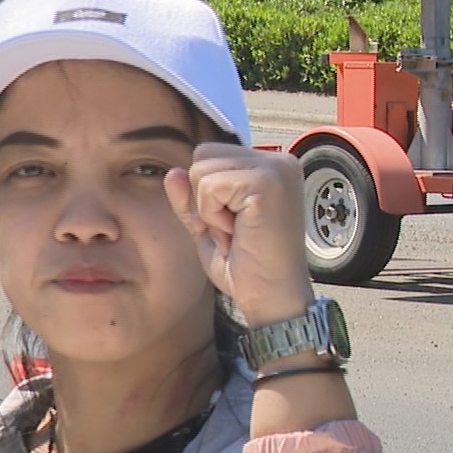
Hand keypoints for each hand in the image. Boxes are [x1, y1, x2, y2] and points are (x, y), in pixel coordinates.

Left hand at [166, 144, 315, 326]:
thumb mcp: (209, 226)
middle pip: (203, 154)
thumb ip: (191, 198)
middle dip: (204, 198)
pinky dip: (213, 216)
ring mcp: (275, 169)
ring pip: (202, 168)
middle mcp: (278, 160)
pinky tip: (238, 234)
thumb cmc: (247, 267)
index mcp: (270, 166)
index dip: (206, 194)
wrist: (271, 298)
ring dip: (209, 209)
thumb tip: (174, 172)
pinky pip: (209, 186)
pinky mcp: (267, 182)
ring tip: (236, 232)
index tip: (232, 227)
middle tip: (233, 231)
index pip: (211, 154)